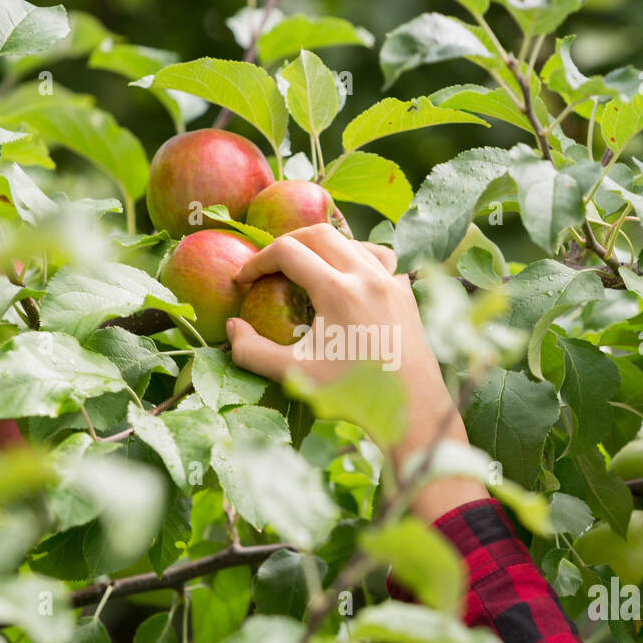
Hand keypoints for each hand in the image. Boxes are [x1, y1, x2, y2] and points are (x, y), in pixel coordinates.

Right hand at [226, 224, 487, 521]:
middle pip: (318, 234)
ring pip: (351, 241)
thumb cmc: (352, 395)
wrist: (411, 408)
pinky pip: (380, 258)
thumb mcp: (295, 375)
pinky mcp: (406, 292)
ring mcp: (392, 280)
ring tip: (305, 270)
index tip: (243, 281)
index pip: (287, 251)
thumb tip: (230, 328)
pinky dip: (357, 258)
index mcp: (338, 290)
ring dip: (323, 248)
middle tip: (268, 267)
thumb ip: (252, 353)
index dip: (257, 261)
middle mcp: (368, 275)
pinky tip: (347, 279)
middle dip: (286, 244)